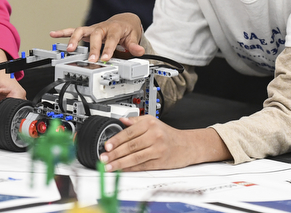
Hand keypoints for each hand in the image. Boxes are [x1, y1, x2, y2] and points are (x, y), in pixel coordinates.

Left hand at [0, 48, 26, 114]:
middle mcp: (18, 95)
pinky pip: (5, 107)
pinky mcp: (8, 98)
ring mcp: (13, 97)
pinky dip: (0, 108)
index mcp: (18, 92)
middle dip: (3, 114)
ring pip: (8, 110)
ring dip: (1, 111)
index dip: (6, 115)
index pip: (16, 111)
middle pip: (14, 112)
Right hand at [50, 13, 144, 61]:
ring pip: (82, 31)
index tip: (105, 58)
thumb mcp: (133, 37)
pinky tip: (53, 34)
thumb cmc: (126, 30)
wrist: (124, 21)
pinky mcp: (87, 31)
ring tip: (68, 49)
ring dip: (74, 39)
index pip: (111, 39)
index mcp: (115, 29)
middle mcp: (102, 28)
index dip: (108, 49)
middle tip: (91, 59)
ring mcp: (93, 29)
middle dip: (92, 48)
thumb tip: (140, 51)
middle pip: (96, 36)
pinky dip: (63, 32)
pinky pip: (73, 30)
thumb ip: (135, 45)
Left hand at [99, 116, 228, 171]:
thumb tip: (121, 121)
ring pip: (135, 157)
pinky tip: (122, 170)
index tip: (106, 146)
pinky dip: (131, 168)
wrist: (187, 145)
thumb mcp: (153, 122)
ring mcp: (158, 149)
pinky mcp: (160, 161)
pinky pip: (142, 165)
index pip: (129, 132)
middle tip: (104, 158)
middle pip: (131, 146)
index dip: (116, 140)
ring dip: (120, 163)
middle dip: (115, 153)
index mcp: (150, 124)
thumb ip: (136, 121)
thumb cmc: (168, 134)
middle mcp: (155, 135)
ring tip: (109, 166)